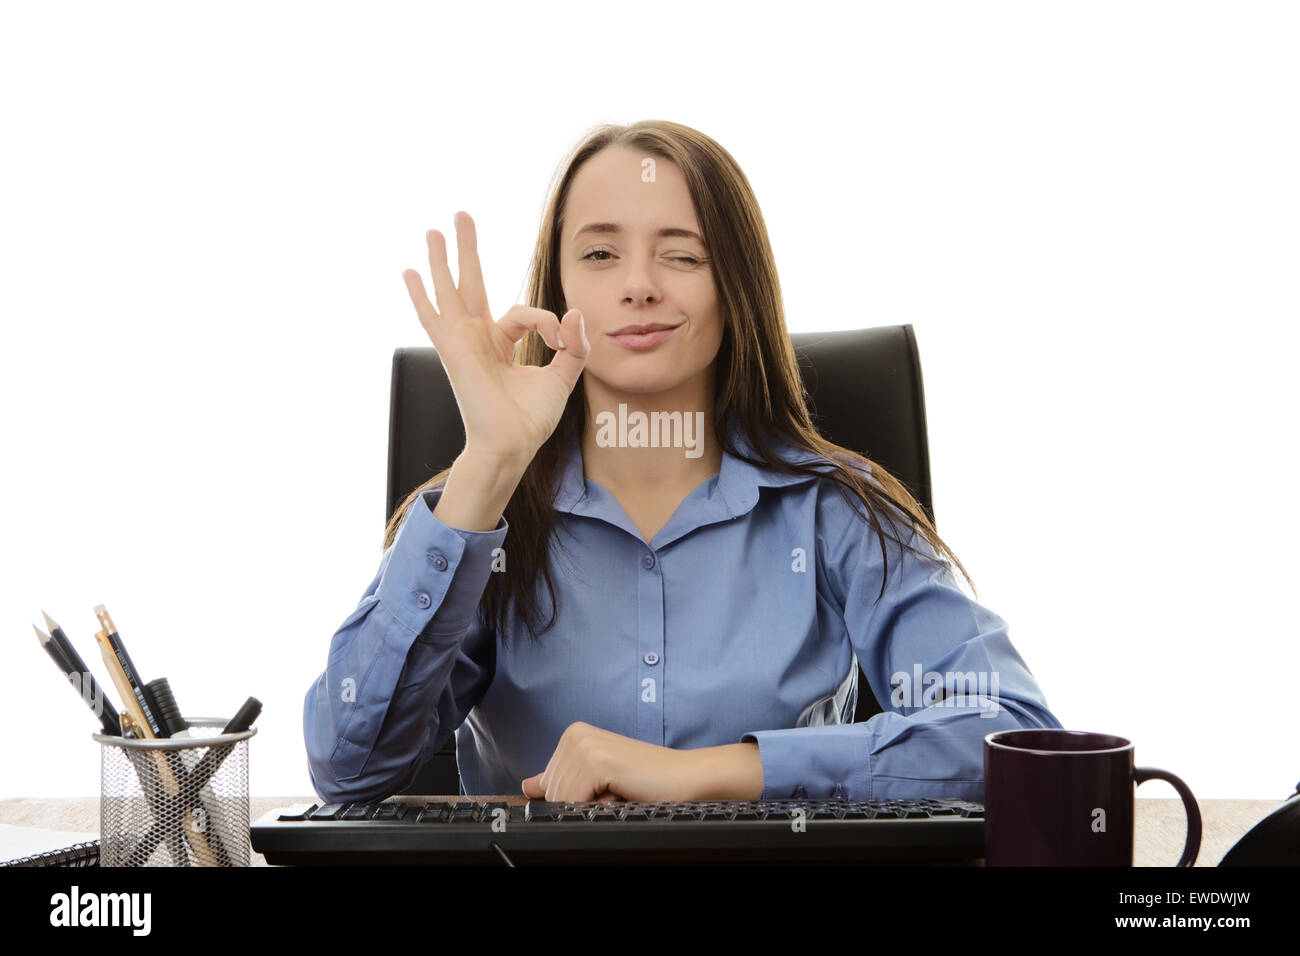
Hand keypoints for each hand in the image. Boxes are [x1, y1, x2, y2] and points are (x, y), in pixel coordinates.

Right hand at [401, 211, 589, 464]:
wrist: (512, 445)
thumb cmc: (531, 420)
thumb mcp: (562, 377)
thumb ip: (573, 345)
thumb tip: (574, 313)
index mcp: (501, 344)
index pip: (526, 314)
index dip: (549, 322)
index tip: (561, 342)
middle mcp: (478, 340)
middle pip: (471, 284)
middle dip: (467, 250)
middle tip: (461, 215)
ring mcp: (463, 344)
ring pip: (450, 292)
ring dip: (442, 260)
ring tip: (433, 229)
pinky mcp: (453, 352)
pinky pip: (433, 318)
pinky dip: (421, 295)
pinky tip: (409, 272)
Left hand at [520, 722, 699, 803]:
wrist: (685, 777)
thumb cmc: (646, 781)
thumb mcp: (597, 780)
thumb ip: (562, 780)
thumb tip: (528, 786)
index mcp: (573, 735)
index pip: (548, 785)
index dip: (575, 798)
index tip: (605, 787)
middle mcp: (574, 734)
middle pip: (552, 793)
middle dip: (581, 803)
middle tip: (615, 790)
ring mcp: (584, 745)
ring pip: (561, 800)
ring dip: (591, 806)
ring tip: (618, 791)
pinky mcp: (595, 760)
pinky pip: (574, 802)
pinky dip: (596, 808)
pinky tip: (619, 792)